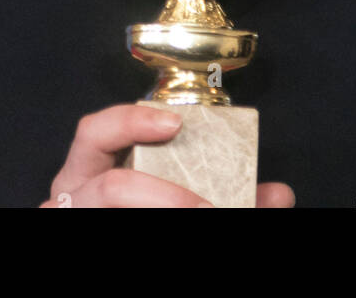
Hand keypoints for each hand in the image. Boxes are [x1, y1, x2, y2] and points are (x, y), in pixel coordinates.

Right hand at [38, 103, 294, 207]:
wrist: (136, 232)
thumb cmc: (148, 203)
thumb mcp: (183, 192)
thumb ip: (232, 192)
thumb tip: (279, 195)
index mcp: (92, 168)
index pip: (95, 130)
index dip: (131, 121)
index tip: (175, 123)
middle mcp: (75, 196)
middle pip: (110, 187)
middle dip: (167, 199)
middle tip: (208, 208)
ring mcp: (78, 218)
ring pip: (113, 206)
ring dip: (166, 209)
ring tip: (204, 212)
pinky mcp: (80, 235)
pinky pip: (114, 229)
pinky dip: (155, 219)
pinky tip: (183, 221)